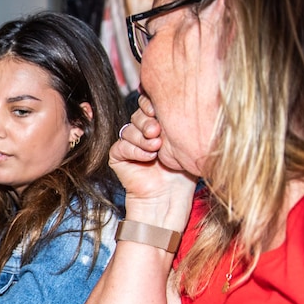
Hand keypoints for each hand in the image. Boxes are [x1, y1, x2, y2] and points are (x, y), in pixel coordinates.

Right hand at [111, 94, 196, 215]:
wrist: (168, 200)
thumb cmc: (182, 176)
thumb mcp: (185, 146)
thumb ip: (180, 124)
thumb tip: (184, 103)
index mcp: (159, 126)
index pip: (150, 105)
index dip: (153, 104)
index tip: (163, 110)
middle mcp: (142, 133)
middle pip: (137, 115)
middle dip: (148, 121)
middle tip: (158, 131)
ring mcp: (129, 145)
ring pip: (129, 129)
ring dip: (142, 137)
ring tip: (157, 148)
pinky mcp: (118, 157)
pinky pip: (121, 146)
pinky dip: (135, 150)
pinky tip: (149, 158)